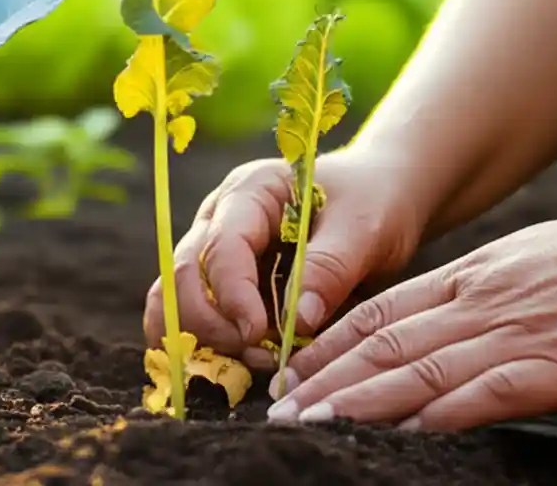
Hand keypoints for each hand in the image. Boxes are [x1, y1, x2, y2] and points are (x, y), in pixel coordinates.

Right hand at [143, 148, 422, 368]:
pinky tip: (248, 364)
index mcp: (249, 193)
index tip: (259, 334)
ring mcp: (215, 251)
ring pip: (176, 301)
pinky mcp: (222, 283)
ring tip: (256, 362)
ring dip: (205, 339)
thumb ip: (330, 268)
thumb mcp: (364, 228)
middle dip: (212, 324)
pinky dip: (211, 347)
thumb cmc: (372, 201)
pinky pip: (196, 319)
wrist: (380, 196)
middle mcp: (219, 220)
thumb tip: (297, 322)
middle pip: (184, 276)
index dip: (233, 296)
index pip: (221, 247)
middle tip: (259, 355)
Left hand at [268, 204, 556, 429]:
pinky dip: (439, 414)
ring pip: (418, 368)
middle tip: (276, 406)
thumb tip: (427, 321)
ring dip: (358, 400)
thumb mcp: (521, 264)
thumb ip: (471, 293)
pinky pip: (486, 393)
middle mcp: (478, 303)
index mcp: (469, 277)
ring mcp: (515, 333)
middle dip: (325, 377)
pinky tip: (402, 433)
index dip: (328, 343)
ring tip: (310, 423)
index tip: (289, 370)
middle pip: (383, 343)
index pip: (380, 311)